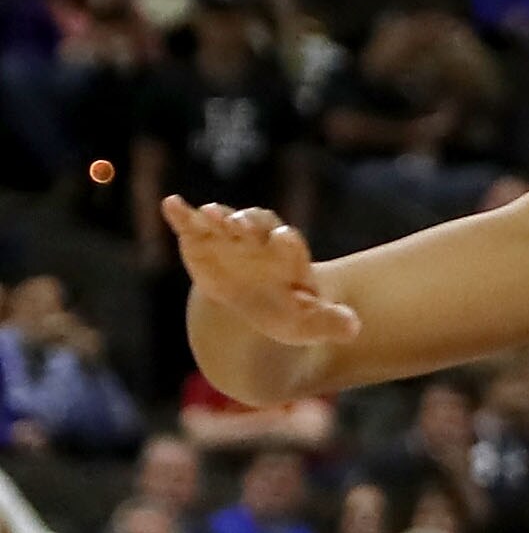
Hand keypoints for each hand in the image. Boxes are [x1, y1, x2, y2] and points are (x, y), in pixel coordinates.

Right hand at [157, 200, 362, 351]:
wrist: (254, 304)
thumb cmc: (285, 312)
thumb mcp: (308, 325)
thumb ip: (330, 323)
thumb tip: (354, 328)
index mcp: (288, 259)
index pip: (291, 247)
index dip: (288, 244)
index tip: (285, 240)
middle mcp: (260, 241)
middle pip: (257, 226)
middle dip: (248, 225)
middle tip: (239, 225)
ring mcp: (229, 238)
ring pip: (224, 220)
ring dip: (217, 216)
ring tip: (207, 215)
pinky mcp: (201, 240)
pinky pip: (191, 224)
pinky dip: (181, 213)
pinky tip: (170, 203)